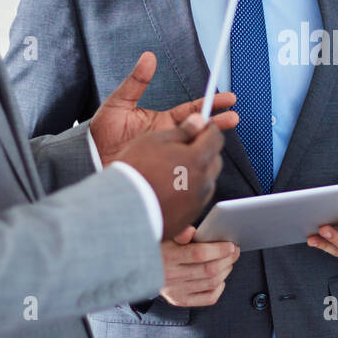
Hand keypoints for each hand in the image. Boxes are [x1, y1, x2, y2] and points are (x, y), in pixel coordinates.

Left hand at [90, 51, 238, 165]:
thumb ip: (136, 82)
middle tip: (234, 118)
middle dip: (218, 123)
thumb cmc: (102, 131)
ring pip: (194, 148)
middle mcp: (169, 137)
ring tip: (220, 140)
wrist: (89, 157)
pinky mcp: (162, 169)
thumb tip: (148, 57)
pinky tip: (203, 165)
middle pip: (200, 129)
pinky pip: (182, 167)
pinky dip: (194, 164)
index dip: (211, 103)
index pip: (193, 110)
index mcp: (164, 120)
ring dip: (208, 144)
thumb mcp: (119, 103)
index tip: (228, 99)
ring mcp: (167, 153)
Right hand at [115, 115, 223, 239]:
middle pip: (214, 159)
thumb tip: (198, 121)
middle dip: (204, 150)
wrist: (121, 208)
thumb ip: (182, 130)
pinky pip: (197, 198)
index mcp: (197, 159)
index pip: (216, 137)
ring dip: (198, 171)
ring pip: (207, 180)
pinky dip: (189, 190)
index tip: (201, 126)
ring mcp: (198, 201)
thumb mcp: (155, 140)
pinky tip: (170, 188)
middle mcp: (203, 182)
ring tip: (173, 170)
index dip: (209, 128)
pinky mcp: (190, 216)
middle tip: (185, 147)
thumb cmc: (135, 171)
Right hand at [159, 225, 239, 306]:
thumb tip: (190, 230)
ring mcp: (176, 291)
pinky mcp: (179, 300)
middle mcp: (171, 276)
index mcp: (167, 256)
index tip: (231, 245)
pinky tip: (220, 279)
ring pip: (211, 283)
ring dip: (225, 271)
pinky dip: (219, 288)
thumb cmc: (157, 249)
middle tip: (235, 251)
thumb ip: (178, 233)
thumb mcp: (163, 236)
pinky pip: (207, 298)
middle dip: (227, 260)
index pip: (199, 254)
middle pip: (208, 269)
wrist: (139, 269)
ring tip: (229, 262)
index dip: (219, 250)